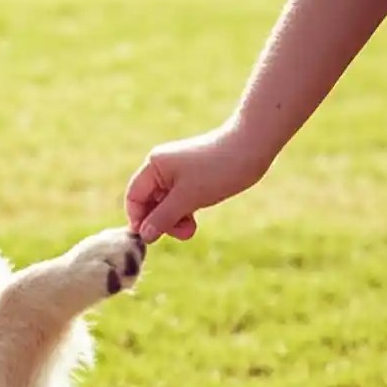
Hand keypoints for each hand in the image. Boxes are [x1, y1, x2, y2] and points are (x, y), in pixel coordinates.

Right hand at [125, 120, 276, 242]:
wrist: (252, 148)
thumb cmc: (218, 170)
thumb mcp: (187, 198)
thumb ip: (163, 218)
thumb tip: (144, 236)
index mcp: (154, 166)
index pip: (134, 197)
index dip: (139, 219)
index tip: (152, 238)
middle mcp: (162, 168)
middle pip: (149, 203)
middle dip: (162, 222)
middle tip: (182, 234)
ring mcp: (177, 174)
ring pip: (166, 205)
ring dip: (175, 221)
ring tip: (191, 230)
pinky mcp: (193, 179)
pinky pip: (180, 201)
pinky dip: (185, 213)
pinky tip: (195, 220)